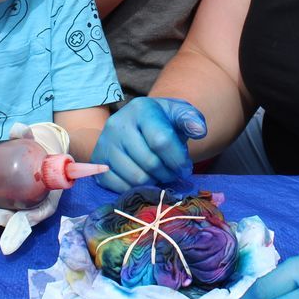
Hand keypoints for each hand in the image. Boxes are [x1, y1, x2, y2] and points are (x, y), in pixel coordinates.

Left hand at [0, 122, 69, 254]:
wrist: (36, 159)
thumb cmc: (37, 154)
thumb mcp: (35, 146)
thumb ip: (26, 136)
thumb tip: (18, 128)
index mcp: (45, 200)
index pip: (36, 215)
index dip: (24, 221)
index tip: (11, 219)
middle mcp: (31, 211)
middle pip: (13, 221)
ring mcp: (16, 212)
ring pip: (0, 223)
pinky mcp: (4, 210)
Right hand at [90, 97, 206, 192]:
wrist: (136, 124)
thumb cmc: (162, 121)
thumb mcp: (179, 113)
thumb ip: (192, 119)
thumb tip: (199, 131)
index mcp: (141, 109)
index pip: (161, 140)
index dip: (178, 159)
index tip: (186, 168)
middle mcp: (118, 124)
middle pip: (149, 162)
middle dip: (168, 173)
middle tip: (174, 173)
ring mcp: (105, 143)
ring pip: (135, 177)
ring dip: (154, 183)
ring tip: (160, 175)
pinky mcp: (98, 161)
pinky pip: (119, 186)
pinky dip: (135, 188)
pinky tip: (144, 178)